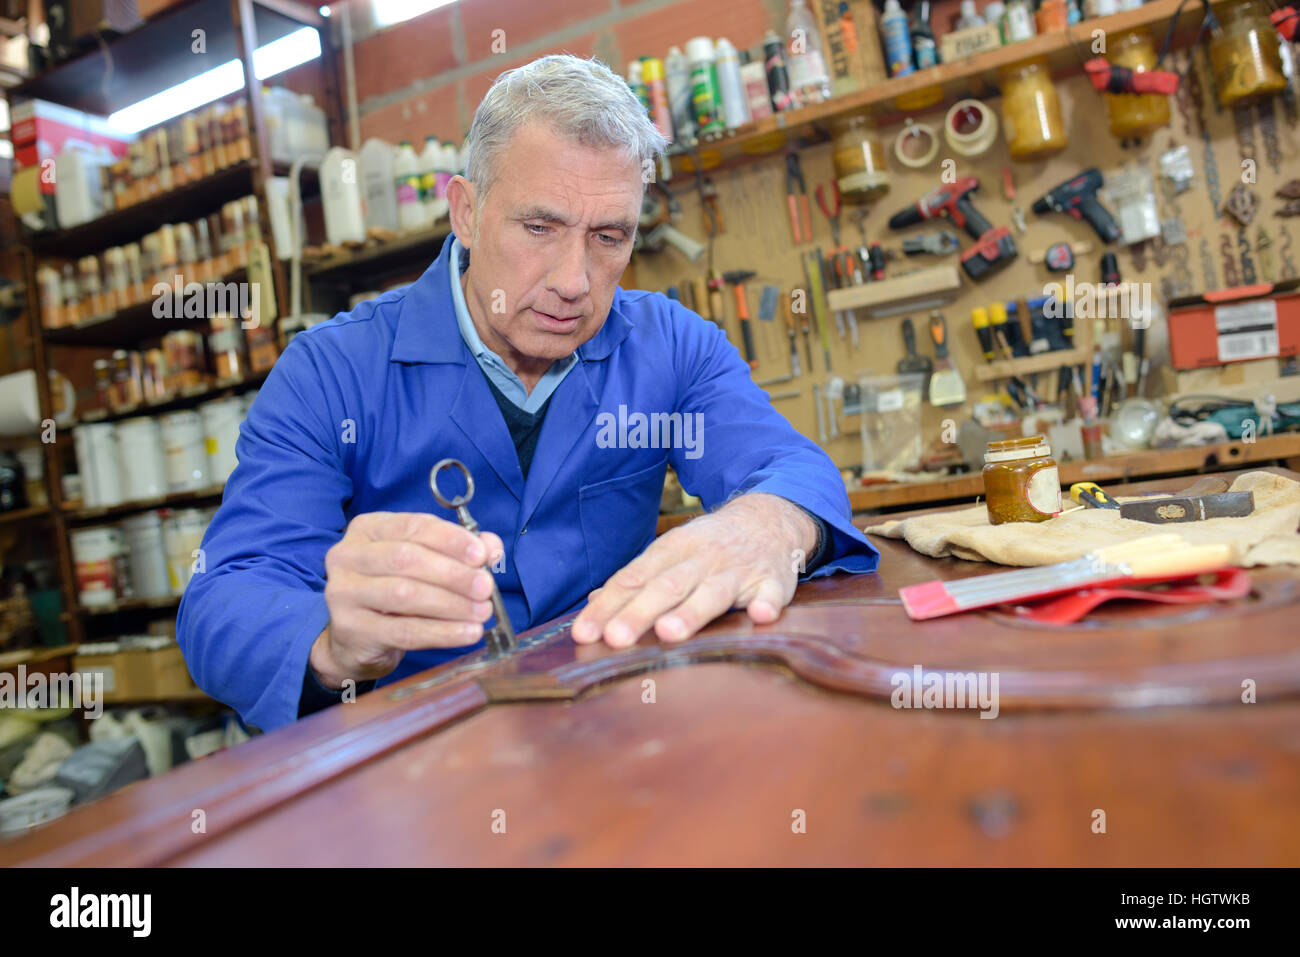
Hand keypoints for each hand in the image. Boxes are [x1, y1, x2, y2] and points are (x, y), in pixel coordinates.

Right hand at [311, 512, 504, 687]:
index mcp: (368, 529)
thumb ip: (458, 551)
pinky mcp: (350, 628)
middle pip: (406, 559)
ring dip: (451, 604)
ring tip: (482, 612)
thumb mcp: (423, 564)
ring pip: (405, 595)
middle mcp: (348, 556)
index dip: (451, 540)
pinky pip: (404, 631)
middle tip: (486, 587)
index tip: (482, 555)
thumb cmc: (394, 591)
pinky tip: (468, 633)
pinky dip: (442, 632)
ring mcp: (344, 592)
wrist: (356, 639)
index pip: (414, 526)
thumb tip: (492, 547)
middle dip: (453, 574)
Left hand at [571, 492, 817, 648]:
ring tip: (669, 633)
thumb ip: (638, 579)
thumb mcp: (673, 552)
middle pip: (668, 586)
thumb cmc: (712, 544)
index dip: (608, 606)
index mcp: (673, 549)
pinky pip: (772, 593)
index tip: (584, 634)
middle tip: (616, 638)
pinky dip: (766, 604)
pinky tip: (759, 616)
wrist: (771, 517)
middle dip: (640, 612)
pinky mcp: (774, 581)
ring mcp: (740, 570)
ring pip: (713, 592)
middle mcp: (703, 557)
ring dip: (692, 612)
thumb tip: (595, 603)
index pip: (635, 578)